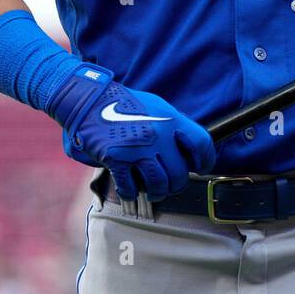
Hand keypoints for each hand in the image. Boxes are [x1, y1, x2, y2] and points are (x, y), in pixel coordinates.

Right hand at [55, 74, 215, 200]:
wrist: (88, 100)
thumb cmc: (123, 104)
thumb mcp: (155, 106)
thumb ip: (172, 126)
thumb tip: (188, 149)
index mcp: (170, 119)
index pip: (202, 144)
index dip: (206, 160)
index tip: (201, 168)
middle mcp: (158, 134)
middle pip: (180, 173)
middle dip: (176, 184)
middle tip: (169, 185)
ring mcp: (137, 148)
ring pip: (159, 185)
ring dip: (156, 193)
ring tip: (152, 191)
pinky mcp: (116, 159)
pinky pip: (130, 188)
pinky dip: (130, 193)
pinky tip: (129, 189)